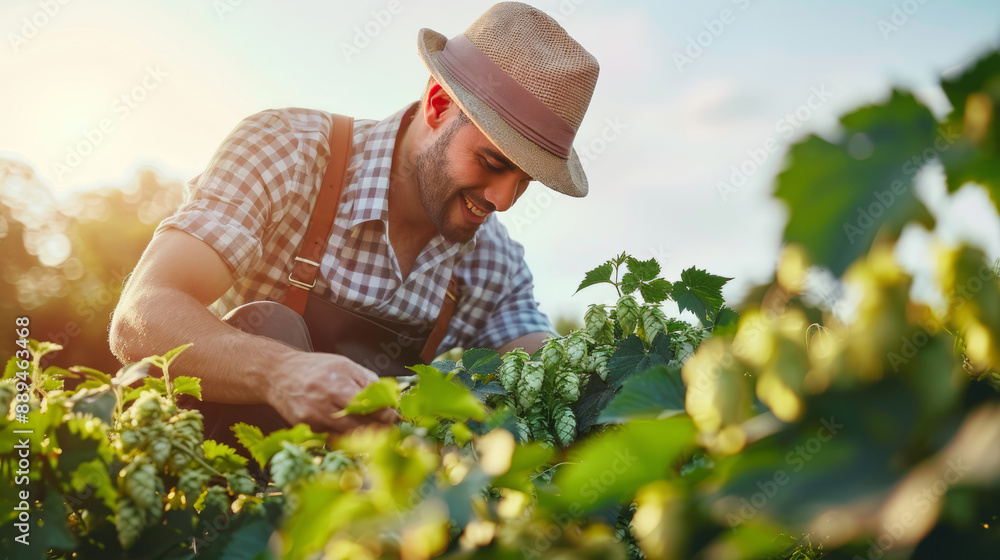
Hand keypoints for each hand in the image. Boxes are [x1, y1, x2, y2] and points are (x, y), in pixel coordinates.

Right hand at [266, 350, 399, 432]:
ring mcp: (314, 419)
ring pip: (347, 435)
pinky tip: (354, 433)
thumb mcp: (344, 365)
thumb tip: (388, 396)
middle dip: (379, 428)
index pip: (369, 406)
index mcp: (337, 385)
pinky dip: (345, 438)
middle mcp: (324, 404)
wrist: (279, 375)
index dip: (385, 413)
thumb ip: (367, 380)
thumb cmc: (315, 368)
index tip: (393, 415)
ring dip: (365, 435)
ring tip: (376, 431)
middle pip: (360, 425)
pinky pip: (332, 438)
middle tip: (390, 427)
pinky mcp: (307, 429)